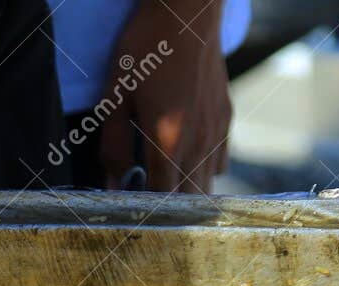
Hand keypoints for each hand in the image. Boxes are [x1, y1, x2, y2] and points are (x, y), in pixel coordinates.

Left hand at [98, 0, 230, 193]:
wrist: (188, 10)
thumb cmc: (146, 49)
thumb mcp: (116, 96)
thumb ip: (114, 145)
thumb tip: (112, 184)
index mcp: (168, 142)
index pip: (161, 200)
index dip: (146, 212)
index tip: (131, 210)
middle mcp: (198, 143)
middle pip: (189, 200)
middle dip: (168, 209)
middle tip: (146, 203)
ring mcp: (217, 132)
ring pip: (208, 184)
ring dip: (187, 192)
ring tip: (165, 186)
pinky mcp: (226, 118)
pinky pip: (220, 161)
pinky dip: (205, 170)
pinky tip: (186, 159)